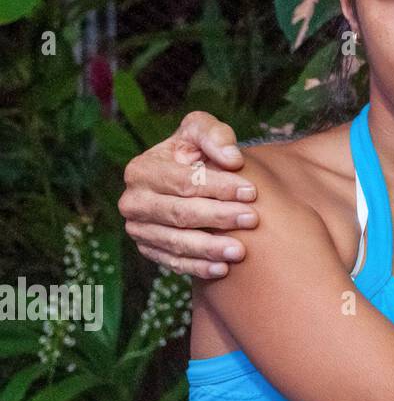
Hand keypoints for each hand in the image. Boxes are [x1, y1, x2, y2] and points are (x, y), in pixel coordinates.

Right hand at [118, 111, 257, 277]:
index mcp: (142, 169)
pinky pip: (172, 262)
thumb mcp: (200, 131)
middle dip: (219, 217)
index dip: (219, 187)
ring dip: (209, 248)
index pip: (185, 182)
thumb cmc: (194, 151)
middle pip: (180, 214)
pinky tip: (221, 269)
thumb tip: (233, 159)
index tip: (252, 192)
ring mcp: (138, 228)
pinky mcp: (148, 248)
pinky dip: (196, 267)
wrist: (183, 179)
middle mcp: (133, 201)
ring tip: (240, 251)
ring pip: (176, 241)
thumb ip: (215, 135)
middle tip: (252, 219)